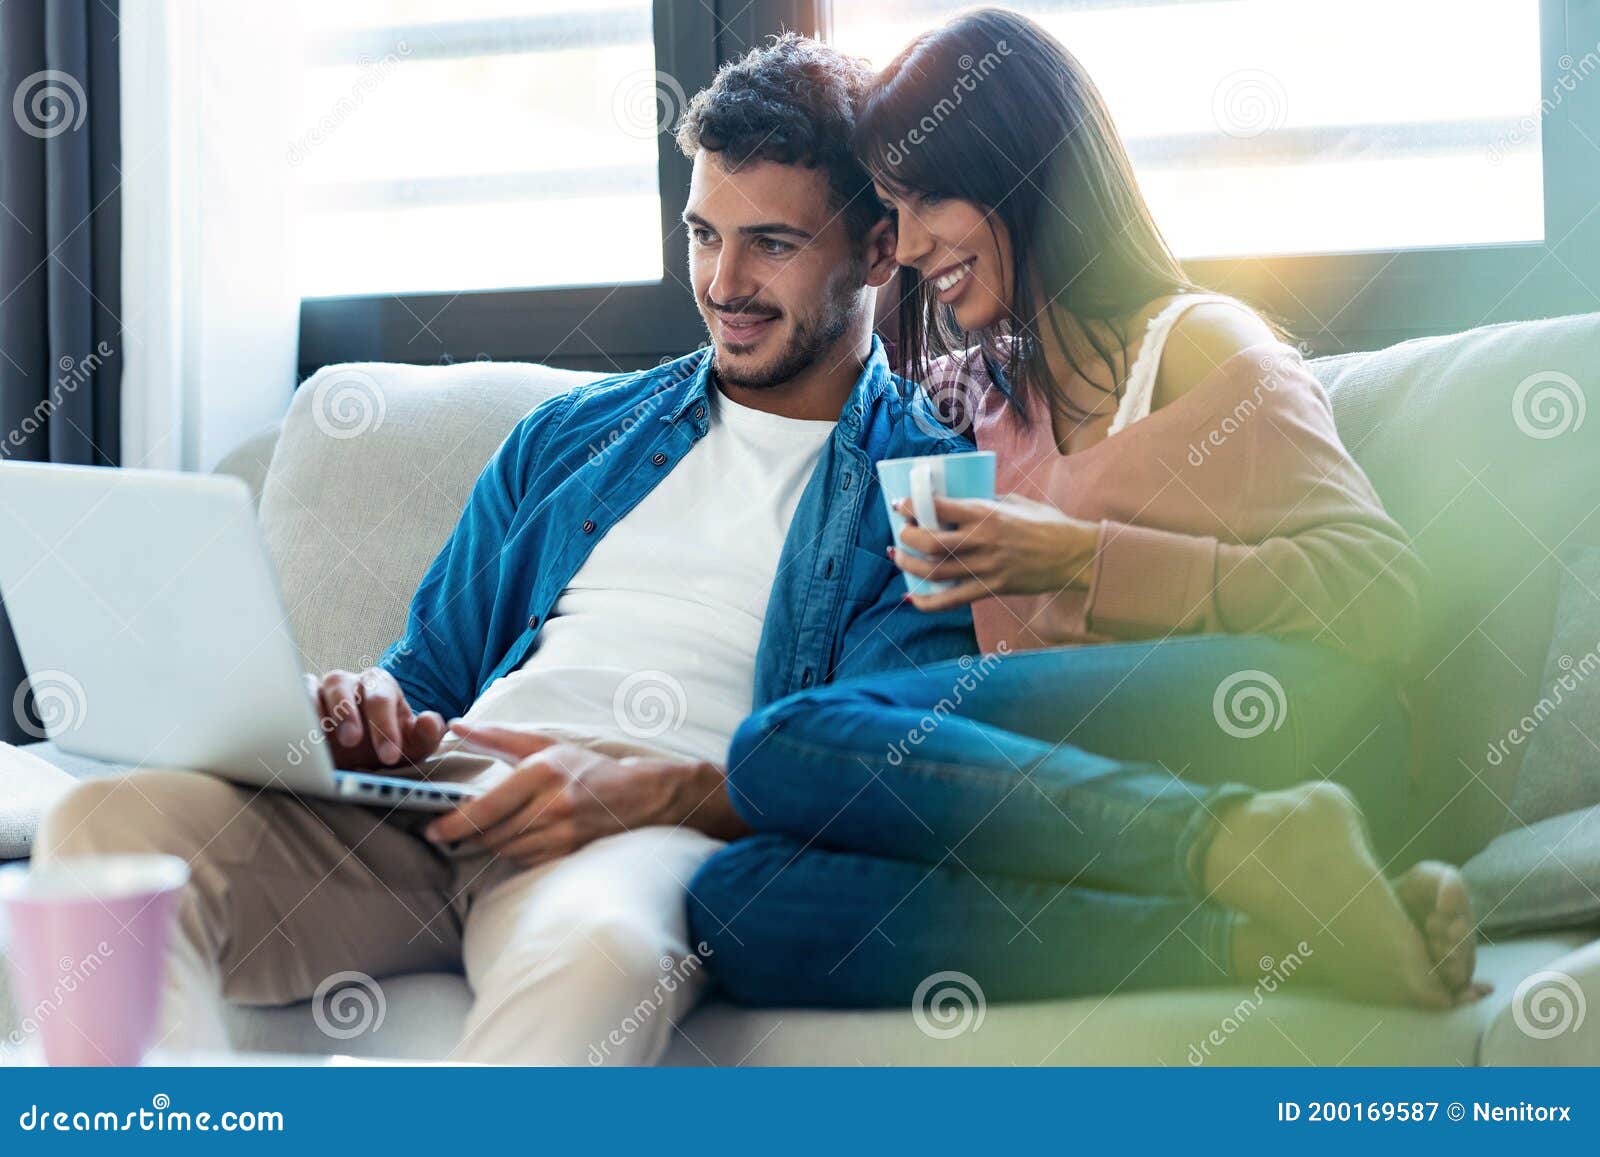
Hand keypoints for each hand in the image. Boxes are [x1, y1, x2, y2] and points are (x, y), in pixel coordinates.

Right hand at [306, 667, 445, 768]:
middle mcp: (349, 682)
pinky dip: (294, 716)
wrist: (360, 758)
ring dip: (317, 712)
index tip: (389, 755)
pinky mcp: (299, 704)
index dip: (385, 727)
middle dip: (348, 713)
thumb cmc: (387, 746)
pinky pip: (292, 702)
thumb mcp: (412, 746)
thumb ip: (427, 734)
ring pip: (314, 688)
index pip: (381, 699)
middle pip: (344, 686)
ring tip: (322, 740)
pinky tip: (301, 739)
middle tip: (352, 742)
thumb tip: (429, 720)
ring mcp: (321, 691)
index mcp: (380, 686)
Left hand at [423, 722, 726, 867]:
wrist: (638, 796)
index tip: (433, 829)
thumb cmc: (586, 767)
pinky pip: (524, 860)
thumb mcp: (544, 745)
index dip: (455, 823)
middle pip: (492, 833)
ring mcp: (562, 832)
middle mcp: (553, 804)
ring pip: (505, 849)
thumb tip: (456, 725)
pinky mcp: (568, 852)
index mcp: (543, 773)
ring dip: (490, 843)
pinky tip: (517, 837)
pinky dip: (513, 851)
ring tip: (486, 830)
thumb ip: (496, 738)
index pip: (487, 808)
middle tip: (447, 831)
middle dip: (467, 834)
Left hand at [890, 493, 1098, 611]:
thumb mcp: (1014, 501)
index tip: (898, 504)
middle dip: (906, 538)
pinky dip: (927, 603)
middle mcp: (982, 540)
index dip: (912, 506)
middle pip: (929, 542)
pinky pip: (952, 600)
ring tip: (899, 558)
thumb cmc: (1046, 523)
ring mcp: (986, 567)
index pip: (939, 507)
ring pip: (934, 571)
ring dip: (909, 567)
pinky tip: (912, 599)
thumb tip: (957, 501)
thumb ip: (985, 502)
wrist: (1075, 554)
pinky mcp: (992, 588)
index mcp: (986, 513)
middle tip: (899, 534)